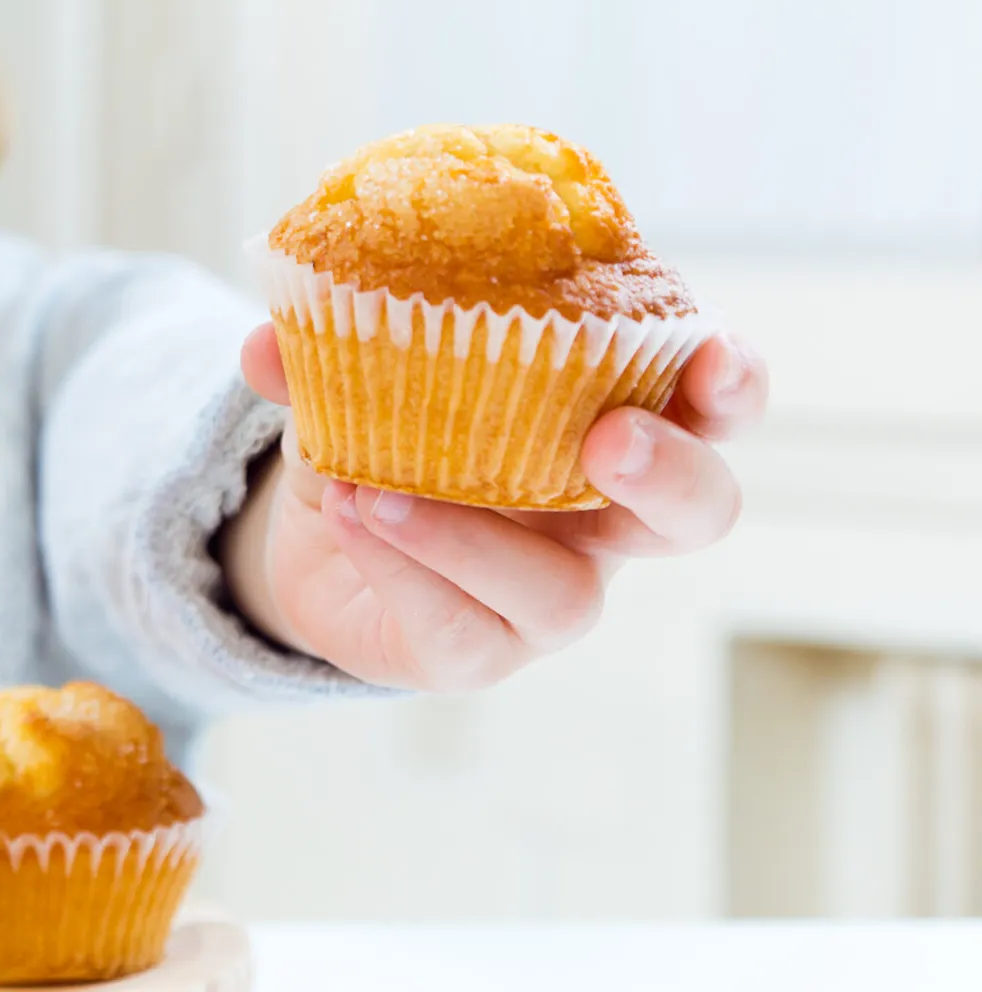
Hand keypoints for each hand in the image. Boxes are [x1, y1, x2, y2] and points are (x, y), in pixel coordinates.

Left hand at [221, 327, 767, 690]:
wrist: (320, 534)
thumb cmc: (384, 431)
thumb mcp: (358, 368)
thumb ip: (325, 345)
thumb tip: (267, 341)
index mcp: (605, 422)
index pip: (709, 403)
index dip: (729, 381)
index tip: (713, 353)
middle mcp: (602, 519)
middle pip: (696, 514)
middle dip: (669, 473)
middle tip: (610, 438)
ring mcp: (549, 596)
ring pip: (566, 595)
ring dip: (474, 538)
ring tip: (378, 492)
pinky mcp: (478, 653)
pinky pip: (463, 630)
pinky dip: (404, 570)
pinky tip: (352, 521)